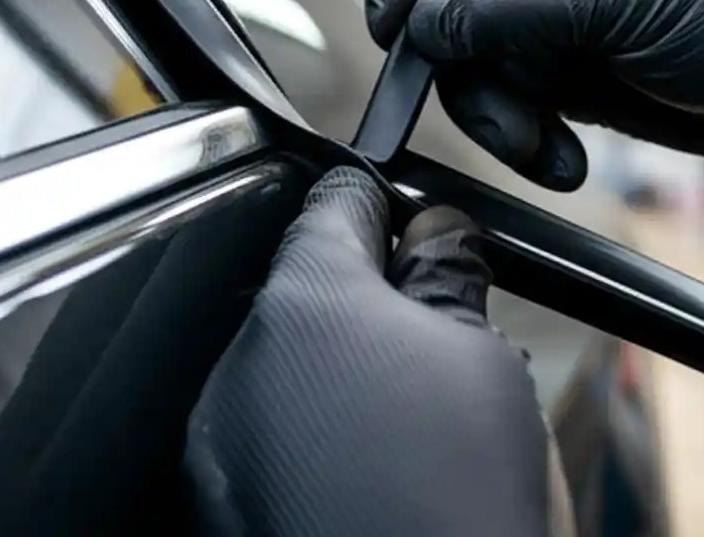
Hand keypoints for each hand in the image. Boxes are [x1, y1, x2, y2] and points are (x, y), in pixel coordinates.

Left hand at [185, 168, 570, 536]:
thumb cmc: (463, 499)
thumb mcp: (485, 364)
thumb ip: (447, 278)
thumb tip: (438, 233)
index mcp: (310, 300)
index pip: (336, 204)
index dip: (382, 206)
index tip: (407, 220)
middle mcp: (244, 358)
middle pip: (305, 289)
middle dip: (364, 300)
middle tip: (431, 341)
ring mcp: (221, 432)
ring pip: (283, 362)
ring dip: (332, 369)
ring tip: (404, 423)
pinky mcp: (218, 494)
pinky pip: (263, 429)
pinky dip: (306, 430)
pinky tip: (364, 466)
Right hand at [366, 0, 703, 195]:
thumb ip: (500, 4)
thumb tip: (421, 28)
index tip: (394, 27)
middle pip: (452, 0)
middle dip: (464, 66)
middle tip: (495, 111)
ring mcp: (567, 15)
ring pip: (480, 66)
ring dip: (500, 117)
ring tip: (543, 147)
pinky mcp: (582, 75)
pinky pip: (519, 108)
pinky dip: (530, 140)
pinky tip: (567, 160)